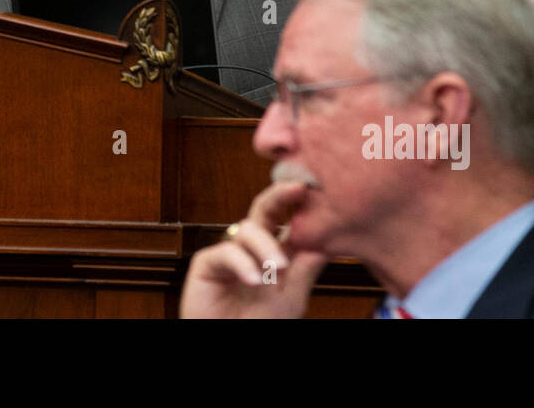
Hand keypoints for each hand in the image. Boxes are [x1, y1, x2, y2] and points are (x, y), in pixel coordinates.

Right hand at [179, 181, 329, 317]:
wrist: (230, 344)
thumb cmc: (258, 326)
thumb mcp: (290, 299)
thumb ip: (305, 270)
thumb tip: (326, 243)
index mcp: (276, 253)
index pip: (288, 220)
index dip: (299, 204)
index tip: (318, 190)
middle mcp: (253, 248)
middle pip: (265, 210)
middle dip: (280, 195)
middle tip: (297, 188)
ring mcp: (230, 253)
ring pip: (248, 229)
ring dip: (265, 246)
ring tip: (277, 269)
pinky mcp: (207, 264)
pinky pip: (226, 252)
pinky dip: (242, 264)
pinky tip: (253, 280)